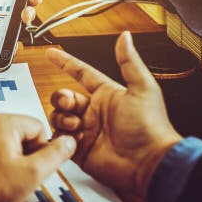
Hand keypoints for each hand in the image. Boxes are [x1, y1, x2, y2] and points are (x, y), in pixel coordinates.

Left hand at [0, 114, 76, 201]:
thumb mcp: (34, 173)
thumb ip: (56, 154)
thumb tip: (69, 141)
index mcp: (1, 121)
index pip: (38, 128)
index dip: (42, 151)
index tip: (32, 167)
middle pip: (20, 133)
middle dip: (25, 154)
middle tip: (17, 175)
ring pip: (4, 141)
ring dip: (10, 158)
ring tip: (3, 178)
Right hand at [46, 31, 182, 198]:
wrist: (148, 164)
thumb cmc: (150, 127)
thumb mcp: (142, 89)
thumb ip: (129, 62)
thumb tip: (126, 37)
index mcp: (107, 95)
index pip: (81, 74)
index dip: (66, 63)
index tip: (52, 54)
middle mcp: (94, 112)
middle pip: (64, 97)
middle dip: (62, 97)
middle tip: (70, 104)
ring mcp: (85, 130)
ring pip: (58, 116)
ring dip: (63, 117)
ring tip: (77, 124)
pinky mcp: (78, 149)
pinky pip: (59, 138)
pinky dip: (62, 136)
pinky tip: (75, 137)